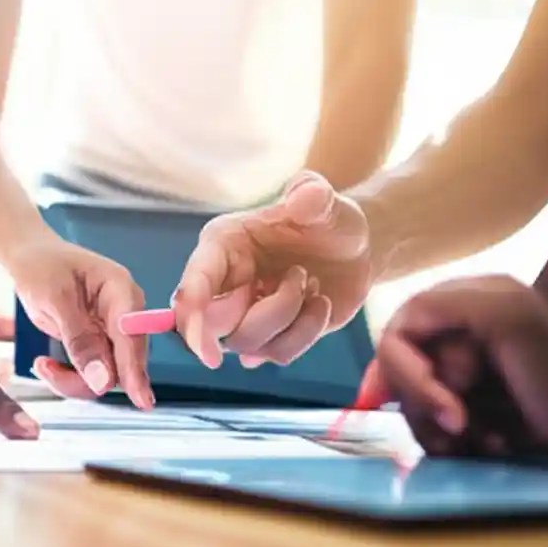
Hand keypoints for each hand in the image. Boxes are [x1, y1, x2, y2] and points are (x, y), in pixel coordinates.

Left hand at [9, 238, 154, 409]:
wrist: (30, 258)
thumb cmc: (43, 266)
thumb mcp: (55, 299)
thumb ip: (80, 340)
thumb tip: (103, 381)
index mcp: (122, 291)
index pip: (133, 336)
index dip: (136, 370)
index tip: (142, 401)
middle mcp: (125, 315)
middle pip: (123, 364)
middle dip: (87, 377)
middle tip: (46, 370)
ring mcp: (113, 332)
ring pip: (106, 376)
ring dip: (74, 380)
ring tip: (42, 365)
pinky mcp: (99, 345)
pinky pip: (93, 374)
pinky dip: (69, 376)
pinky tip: (47, 364)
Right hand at [173, 171, 369, 368]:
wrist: (355, 251)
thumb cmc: (330, 221)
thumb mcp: (327, 202)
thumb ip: (313, 192)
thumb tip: (304, 195)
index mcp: (222, 245)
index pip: (194, 285)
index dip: (192, 317)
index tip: (206, 351)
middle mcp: (224, 283)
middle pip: (214, 326)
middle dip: (265, 313)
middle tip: (301, 276)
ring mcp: (244, 315)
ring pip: (248, 343)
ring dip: (291, 316)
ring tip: (312, 282)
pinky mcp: (267, 337)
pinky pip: (278, 354)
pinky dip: (307, 332)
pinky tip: (320, 303)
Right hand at [367, 276, 547, 457]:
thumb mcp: (506, 317)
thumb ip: (445, 306)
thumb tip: (393, 337)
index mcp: (455, 304)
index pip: (395, 335)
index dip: (404, 373)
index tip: (443, 406)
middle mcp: (448, 337)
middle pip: (396, 377)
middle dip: (428, 407)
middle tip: (464, 424)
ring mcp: (454, 376)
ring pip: (410, 409)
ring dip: (442, 433)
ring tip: (484, 438)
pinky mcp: (461, 411)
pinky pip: (429, 431)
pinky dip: (455, 446)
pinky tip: (490, 443)